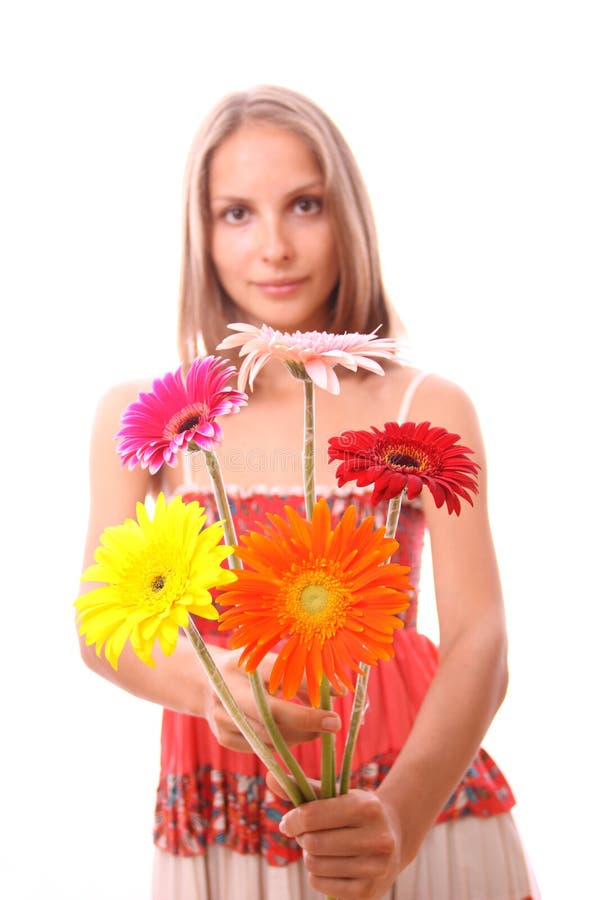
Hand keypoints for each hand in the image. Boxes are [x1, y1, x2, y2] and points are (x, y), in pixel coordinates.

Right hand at [204, 648, 340, 752]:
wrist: (207, 683)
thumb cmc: (251, 670)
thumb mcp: (272, 663)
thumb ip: (303, 676)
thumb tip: (339, 692)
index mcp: (243, 663)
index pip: (279, 678)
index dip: (309, 690)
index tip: (337, 703)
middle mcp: (228, 689)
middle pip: (272, 713)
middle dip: (307, 722)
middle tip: (334, 724)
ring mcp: (222, 715)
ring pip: (270, 736)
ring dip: (299, 735)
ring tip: (315, 728)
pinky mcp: (223, 737)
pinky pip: (262, 748)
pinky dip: (283, 743)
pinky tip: (293, 734)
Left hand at [273, 779, 402, 899]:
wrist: (395, 837)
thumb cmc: (356, 813)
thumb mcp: (337, 795)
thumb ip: (304, 788)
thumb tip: (269, 776)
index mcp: (367, 807)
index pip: (313, 815)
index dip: (293, 820)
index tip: (288, 822)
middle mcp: (376, 838)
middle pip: (312, 842)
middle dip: (303, 838)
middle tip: (308, 835)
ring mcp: (375, 868)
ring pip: (315, 865)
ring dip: (310, 857)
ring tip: (322, 849)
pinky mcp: (368, 892)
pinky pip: (321, 884)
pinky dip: (317, 875)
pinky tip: (330, 865)